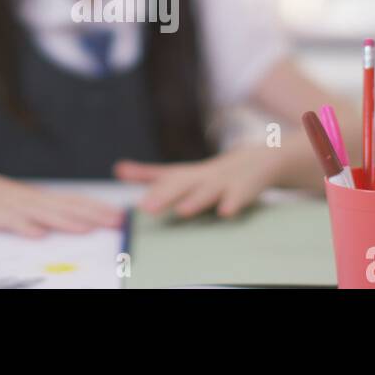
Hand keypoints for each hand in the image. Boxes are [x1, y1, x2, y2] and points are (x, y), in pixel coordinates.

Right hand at [0, 163, 123, 237]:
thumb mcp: (15, 204)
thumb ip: (38, 211)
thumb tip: (62, 221)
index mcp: (36, 198)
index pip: (72, 201)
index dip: (96, 208)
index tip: (119, 214)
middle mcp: (28, 199)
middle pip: (65, 208)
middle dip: (92, 215)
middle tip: (116, 222)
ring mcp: (10, 205)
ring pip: (42, 214)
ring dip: (66, 221)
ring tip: (87, 229)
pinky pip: (8, 222)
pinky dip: (23, 227)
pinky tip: (37, 234)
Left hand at [113, 148, 282, 217]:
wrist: (257, 161)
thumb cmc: (211, 174)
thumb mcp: (181, 173)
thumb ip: (150, 174)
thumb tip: (117, 168)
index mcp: (187, 175)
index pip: (166, 182)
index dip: (152, 192)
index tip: (137, 205)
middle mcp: (202, 177)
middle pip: (182, 185)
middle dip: (165, 196)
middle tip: (146, 208)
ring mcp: (224, 182)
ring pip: (208, 191)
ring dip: (195, 200)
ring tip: (182, 210)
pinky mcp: (244, 189)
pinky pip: (239, 197)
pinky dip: (232, 203)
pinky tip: (225, 212)